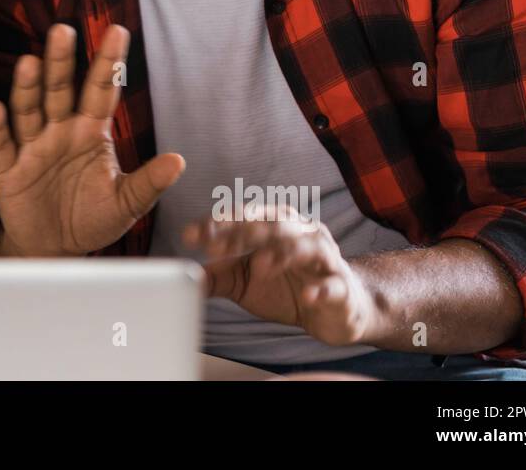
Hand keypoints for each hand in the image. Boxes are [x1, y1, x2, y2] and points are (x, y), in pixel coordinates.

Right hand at [0, 24, 185, 256]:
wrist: (54, 249)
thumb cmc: (92, 219)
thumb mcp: (125, 205)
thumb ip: (149, 183)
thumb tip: (179, 161)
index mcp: (91, 133)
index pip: (101, 91)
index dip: (108, 63)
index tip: (117, 30)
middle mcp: (60, 132)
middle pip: (60, 91)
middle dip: (61, 62)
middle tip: (63, 30)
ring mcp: (33, 148)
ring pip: (29, 111)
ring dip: (28, 88)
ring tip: (30, 62)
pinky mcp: (9, 171)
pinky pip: (3, 146)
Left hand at [182, 206, 383, 345]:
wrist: (336, 309)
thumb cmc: (287, 286)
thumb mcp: (245, 281)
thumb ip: (218, 275)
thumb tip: (183, 275)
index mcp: (277, 224)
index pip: (244, 217)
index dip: (217, 224)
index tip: (190, 234)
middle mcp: (302, 233)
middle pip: (272, 226)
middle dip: (243, 232)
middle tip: (216, 245)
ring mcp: (325, 258)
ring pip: (304, 248)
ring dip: (281, 254)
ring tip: (259, 266)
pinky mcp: (341, 287)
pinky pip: (332, 285)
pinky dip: (320, 289)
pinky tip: (306, 296)